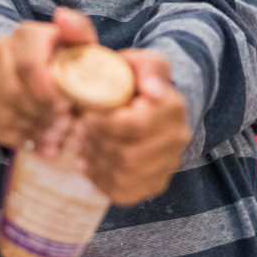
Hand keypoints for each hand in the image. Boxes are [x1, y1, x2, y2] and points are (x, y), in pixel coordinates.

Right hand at [0, 8, 97, 151]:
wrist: (31, 65)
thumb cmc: (65, 58)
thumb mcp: (78, 43)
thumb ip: (78, 31)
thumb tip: (62, 16)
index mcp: (26, 35)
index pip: (28, 66)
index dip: (47, 93)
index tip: (67, 108)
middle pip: (13, 92)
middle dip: (41, 115)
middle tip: (64, 130)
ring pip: (2, 111)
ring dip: (31, 130)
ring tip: (55, 140)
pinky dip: (20, 139)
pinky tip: (40, 144)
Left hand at [75, 49, 189, 205]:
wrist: (146, 101)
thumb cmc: (134, 79)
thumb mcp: (139, 63)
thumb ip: (147, 69)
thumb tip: (154, 91)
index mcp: (172, 107)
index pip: (139, 126)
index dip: (106, 124)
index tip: (87, 115)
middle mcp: (176, 139)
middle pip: (130, 155)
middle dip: (97, 144)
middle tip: (79, 130)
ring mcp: (168, 164)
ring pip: (125, 176)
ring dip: (96, 161)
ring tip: (82, 144)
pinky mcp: (155, 183)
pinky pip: (124, 193)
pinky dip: (100, 180)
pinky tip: (89, 163)